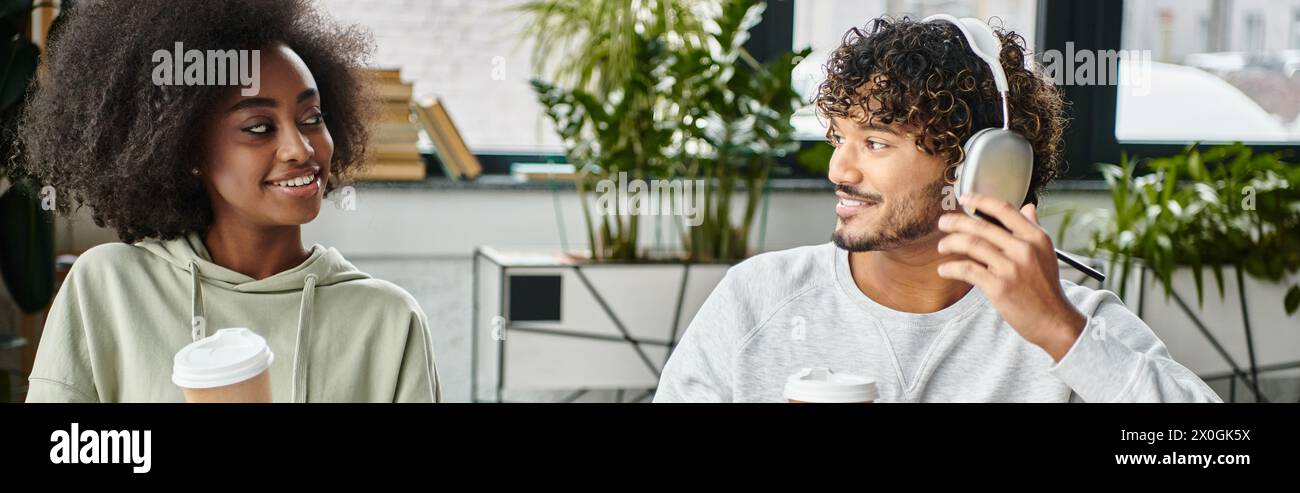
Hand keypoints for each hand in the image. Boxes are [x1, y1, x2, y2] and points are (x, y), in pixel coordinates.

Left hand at [935, 193, 1085, 361]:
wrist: (1053, 320)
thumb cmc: (1046, 287)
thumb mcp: (1046, 253)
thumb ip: (1033, 229)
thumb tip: (1028, 207)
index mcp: (1036, 237)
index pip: (1004, 209)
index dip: (980, 200)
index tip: (965, 198)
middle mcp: (1024, 249)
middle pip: (981, 226)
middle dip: (956, 222)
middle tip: (943, 222)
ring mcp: (1011, 267)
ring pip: (971, 244)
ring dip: (950, 243)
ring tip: (942, 246)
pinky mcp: (998, 286)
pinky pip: (967, 270)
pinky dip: (951, 268)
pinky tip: (944, 270)